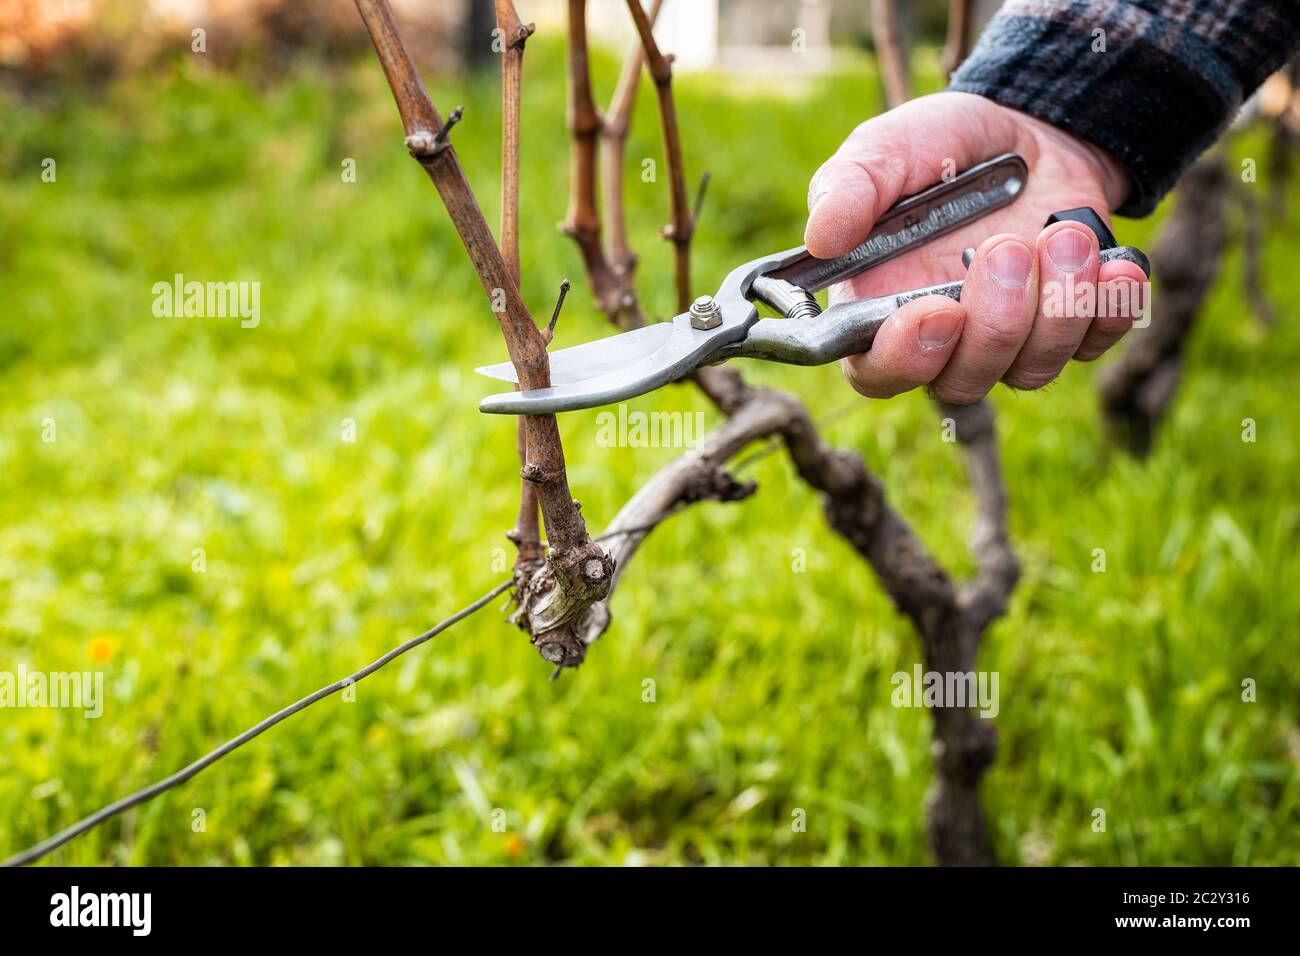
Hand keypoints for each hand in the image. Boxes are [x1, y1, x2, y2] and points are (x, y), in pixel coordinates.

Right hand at [806, 92, 1147, 401]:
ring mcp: (1009, 341)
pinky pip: (1092, 346)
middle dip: (996, 322)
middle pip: (962, 382)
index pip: (878, 373)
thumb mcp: (887, 150)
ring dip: (1057, 307)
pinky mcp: (1069, 327)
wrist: (1029, 127)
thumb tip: (821, 239)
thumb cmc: (941, 149)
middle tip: (1008, 246)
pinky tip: (1117, 264)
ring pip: (1030, 370)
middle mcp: (944, 341)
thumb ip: (848, 189)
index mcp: (880, 310)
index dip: (906, 358)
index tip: (939, 311)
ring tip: (1067, 235)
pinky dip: (1111, 310)